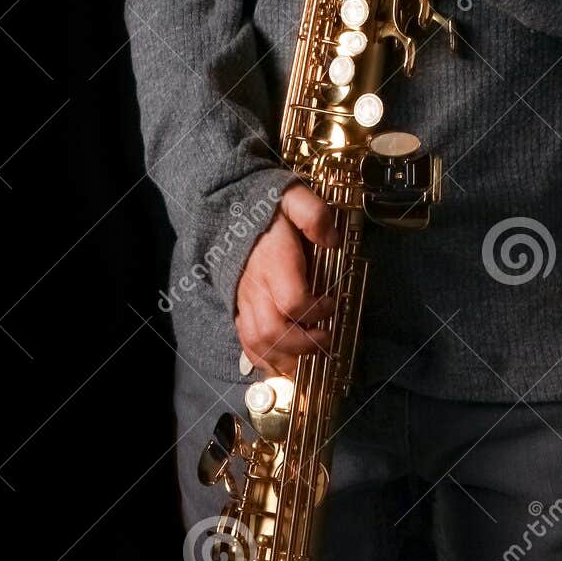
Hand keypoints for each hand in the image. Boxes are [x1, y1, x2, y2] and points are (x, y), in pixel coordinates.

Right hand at [234, 184, 340, 375]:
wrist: (228, 209)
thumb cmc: (268, 207)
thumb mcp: (295, 198)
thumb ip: (314, 215)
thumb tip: (333, 239)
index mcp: (273, 261)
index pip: (293, 301)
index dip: (317, 311)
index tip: (333, 303)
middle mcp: (256, 286)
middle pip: (274, 331)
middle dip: (305, 344)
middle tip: (327, 338)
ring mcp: (244, 300)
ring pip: (259, 343)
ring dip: (286, 358)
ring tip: (310, 357)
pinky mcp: (238, 307)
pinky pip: (246, 341)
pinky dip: (265, 358)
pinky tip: (285, 362)